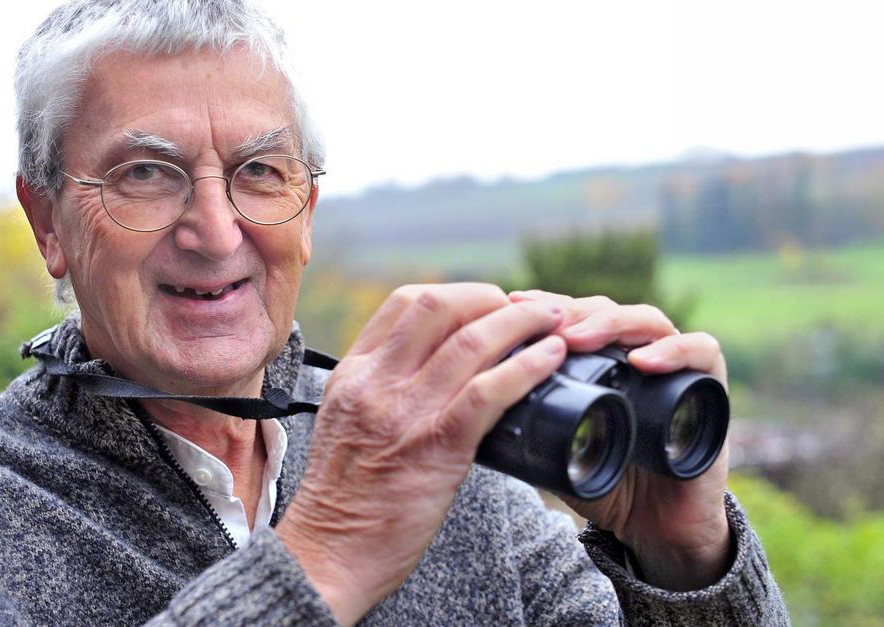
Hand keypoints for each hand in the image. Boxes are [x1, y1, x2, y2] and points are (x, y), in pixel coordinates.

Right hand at [276, 283, 566, 624]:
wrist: (331, 551)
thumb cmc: (346, 496)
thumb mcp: (346, 421)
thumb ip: (380, 388)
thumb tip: (429, 368)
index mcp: (356, 372)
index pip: (405, 303)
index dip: (456, 294)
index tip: (486, 304)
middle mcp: (377, 382)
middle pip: (439, 307)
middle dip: (490, 297)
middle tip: (525, 307)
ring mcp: (405, 412)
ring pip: (471, 342)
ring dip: (522, 323)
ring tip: (553, 321)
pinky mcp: (436, 446)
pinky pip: (488, 392)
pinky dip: (526, 367)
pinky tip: (551, 358)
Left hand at [509, 290, 731, 591]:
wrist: (656, 526)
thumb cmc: (607, 482)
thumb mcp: (556, 450)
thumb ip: (524, 426)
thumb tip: (469, 405)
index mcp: (602, 360)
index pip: (573, 316)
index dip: (544, 306)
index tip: (509, 305)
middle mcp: (638, 353)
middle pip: (606, 310)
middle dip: (570, 310)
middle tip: (540, 320)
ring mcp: (676, 365)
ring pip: (648, 320)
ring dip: (612, 323)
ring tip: (577, 338)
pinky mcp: (711, 387)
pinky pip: (702, 351)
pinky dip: (675, 350)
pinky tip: (643, 360)